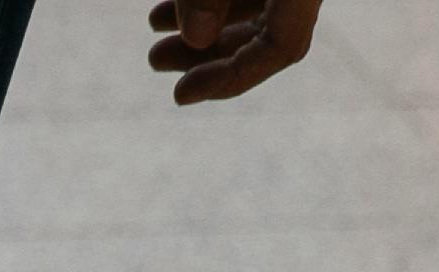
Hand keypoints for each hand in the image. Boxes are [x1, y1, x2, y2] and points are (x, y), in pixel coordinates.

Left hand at [149, 0, 324, 103]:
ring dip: (204, 27)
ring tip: (155, 28)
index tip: (180, 95)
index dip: (231, 78)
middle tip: (156, 60)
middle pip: (266, 36)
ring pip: (257, 12)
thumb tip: (197, 37)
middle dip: (205, 54)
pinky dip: (215, 2)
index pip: (282, 48)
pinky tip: (171, 8)